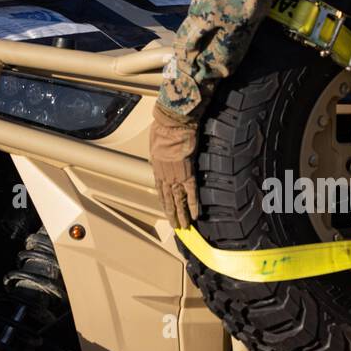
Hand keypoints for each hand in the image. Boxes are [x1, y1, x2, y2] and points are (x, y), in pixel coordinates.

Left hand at [149, 103, 200, 229]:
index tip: (166, 211)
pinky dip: (192, 206)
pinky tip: (195, 216)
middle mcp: (164, 176)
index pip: (160, 190)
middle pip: (167, 199)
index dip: (164, 202)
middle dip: (171, 214)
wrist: (172, 124)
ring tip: (184, 227)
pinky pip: (191, 194)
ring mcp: (175, 177)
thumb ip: (158, 153)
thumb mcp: (155, 142)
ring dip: (181, 215)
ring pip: (178, 201)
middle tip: (175, 226)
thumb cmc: (163, 128)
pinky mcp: (187, 174)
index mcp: (157, 168)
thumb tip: (158, 156)